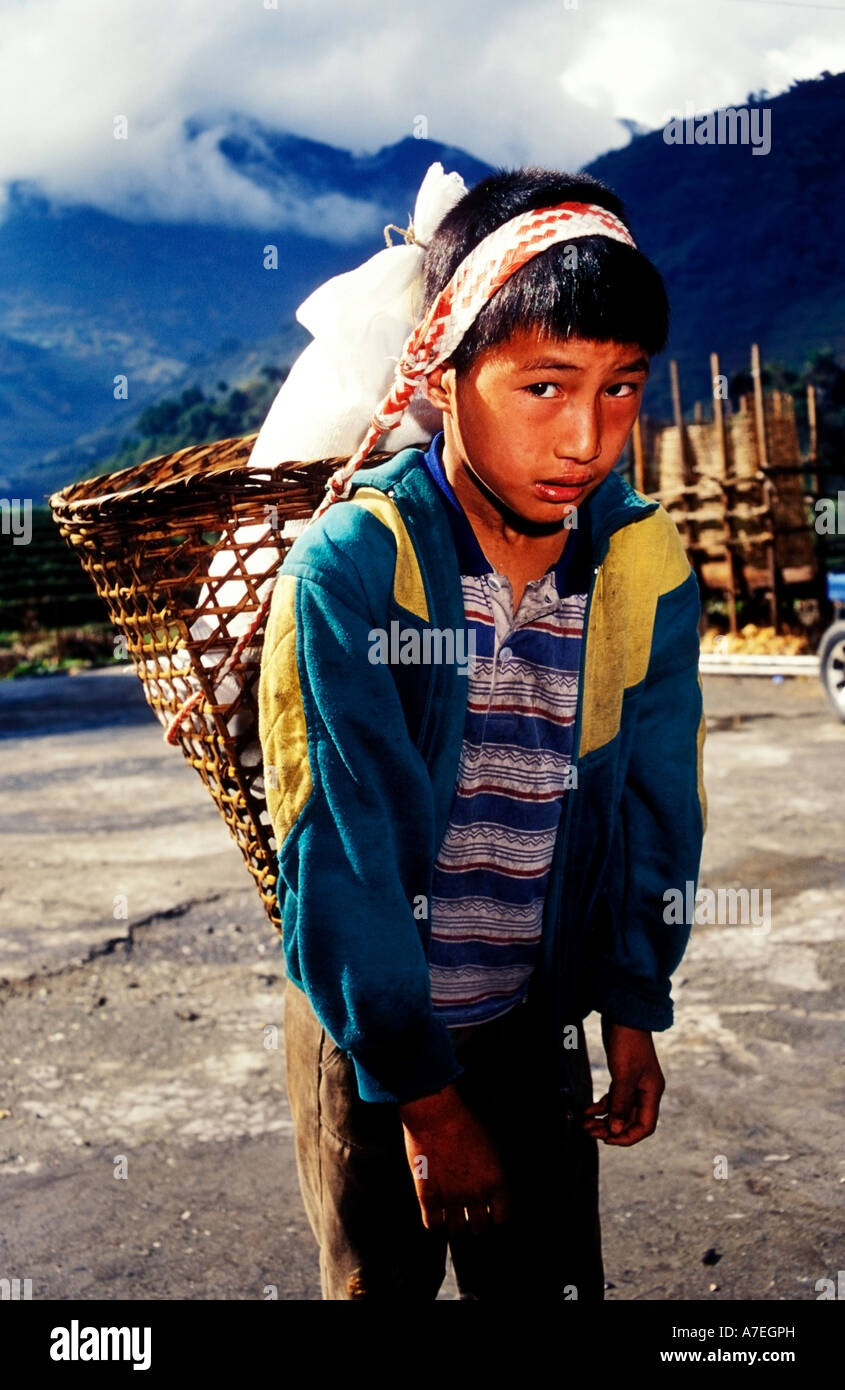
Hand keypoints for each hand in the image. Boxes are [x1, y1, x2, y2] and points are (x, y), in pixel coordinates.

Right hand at [399, 1083, 508, 1233]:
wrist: (435, 1113)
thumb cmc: (463, 1122)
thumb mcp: (490, 1147)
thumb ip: (492, 1174)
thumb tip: (491, 1193)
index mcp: (496, 1181)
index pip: (501, 1217)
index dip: (494, 1215)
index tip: (489, 1212)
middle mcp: (476, 1194)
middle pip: (480, 1227)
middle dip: (476, 1221)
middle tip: (469, 1213)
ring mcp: (451, 1198)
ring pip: (457, 1230)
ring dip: (455, 1223)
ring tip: (452, 1214)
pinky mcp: (428, 1196)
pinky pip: (433, 1224)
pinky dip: (434, 1220)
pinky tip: (435, 1211)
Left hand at [582, 1020, 664, 1145]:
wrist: (624, 1014)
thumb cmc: (628, 1042)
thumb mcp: (623, 1074)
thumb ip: (620, 1103)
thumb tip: (615, 1130)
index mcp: (652, 1092)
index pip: (645, 1126)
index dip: (627, 1137)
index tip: (608, 1140)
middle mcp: (645, 1091)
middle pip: (629, 1121)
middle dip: (610, 1129)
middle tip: (590, 1132)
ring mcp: (634, 1084)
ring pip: (619, 1111)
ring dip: (603, 1120)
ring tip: (585, 1125)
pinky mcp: (622, 1077)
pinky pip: (612, 1099)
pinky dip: (600, 1106)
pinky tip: (587, 1110)